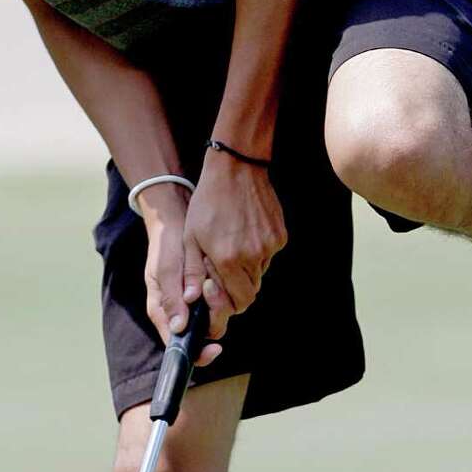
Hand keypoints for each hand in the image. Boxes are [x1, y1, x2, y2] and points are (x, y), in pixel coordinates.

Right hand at [137, 182, 221, 367]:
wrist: (177, 220)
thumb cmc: (167, 244)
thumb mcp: (166, 269)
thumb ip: (171, 298)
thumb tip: (178, 328)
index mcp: (162, 312)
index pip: (179, 346)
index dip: (198, 353)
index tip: (215, 349)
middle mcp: (178, 311)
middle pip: (201, 333)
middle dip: (213, 318)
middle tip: (213, 290)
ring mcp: (192, 302)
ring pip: (213, 318)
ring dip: (219, 303)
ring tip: (213, 278)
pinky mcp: (205, 291)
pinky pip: (219, 301)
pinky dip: (223, 292)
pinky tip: (221, 276)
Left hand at [182, 148, 286, 342]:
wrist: (236, 170)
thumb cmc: (208, 202)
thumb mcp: (191, 237)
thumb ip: (192, 271)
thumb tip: (191, 300)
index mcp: (228, 260)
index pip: (238, 301)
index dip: (228, 301)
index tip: (216, 289)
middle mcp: (253, 256)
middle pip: (251, 291)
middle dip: (236, 287)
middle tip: (222, 269)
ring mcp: (270, 246)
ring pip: (260, 273)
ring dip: (246, 268)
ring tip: (231, 244)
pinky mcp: (280, 235)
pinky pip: (269, 255)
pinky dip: (257, 252)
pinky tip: (244, 233)